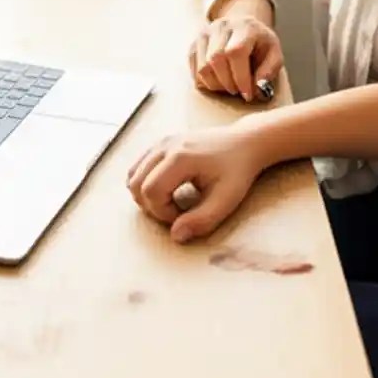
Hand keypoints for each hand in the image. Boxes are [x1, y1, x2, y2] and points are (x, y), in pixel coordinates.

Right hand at [126, 123, 272, 242]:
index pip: (151, 191)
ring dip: (145, 196)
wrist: (244, 143)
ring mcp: (161, 142)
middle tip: (177, 212)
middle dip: (152, 206)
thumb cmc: (237, 170)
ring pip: (132, 175)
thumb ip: (202, 221)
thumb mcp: (226, 200)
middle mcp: (166, 146)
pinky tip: (167, 189)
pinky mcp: (161, 143)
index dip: (162, 213)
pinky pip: (138, 167)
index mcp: (181, 157)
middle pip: (136, 184)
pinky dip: (145, 183)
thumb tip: (176, 236)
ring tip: (171, 201)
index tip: (184, 216)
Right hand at [189, 14, 282, 102]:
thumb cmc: (261, 45)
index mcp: (245, 27)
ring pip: (203, 67)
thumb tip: (257, 88)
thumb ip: (268, 71)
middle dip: (228, 83)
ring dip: (216, 85)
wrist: (244, 28)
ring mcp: (205, 33)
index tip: (247, 94)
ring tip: (229, 87)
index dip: (240, 77)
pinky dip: (205, 82)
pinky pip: (194, 69)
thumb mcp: (274, 55)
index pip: (235, 52)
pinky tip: (218, 82)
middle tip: (238, 91)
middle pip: (216, 59)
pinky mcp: (195, 44)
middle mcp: (221, 26)